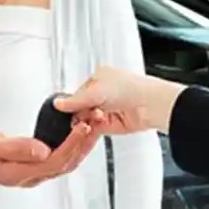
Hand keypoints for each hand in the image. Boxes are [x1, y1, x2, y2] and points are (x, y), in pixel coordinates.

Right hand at [0, 122, 99, 187]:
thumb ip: (14, 148)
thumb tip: (42, 150)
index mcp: (19, 173)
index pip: (54, 161)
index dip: (71, 145)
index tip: (82, 126)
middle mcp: (30, 177)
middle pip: (65, 163)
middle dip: (83, 144)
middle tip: (95, 121)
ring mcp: (32, 173)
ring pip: (65, 162)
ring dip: (81, 145)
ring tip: (93, 125)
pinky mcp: (33, 166)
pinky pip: (58, 157)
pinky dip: (71, 145)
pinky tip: (76, 132)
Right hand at [53, 66, 184, 135]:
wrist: (150, 105)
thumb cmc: (131, 89)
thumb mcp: (96, 92)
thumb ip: (75, 101)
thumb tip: (58, 104)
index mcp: (99, 77)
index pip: (77, 92)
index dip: (72, 103)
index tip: (66, 111)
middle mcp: (104, 92)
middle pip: (81, 107)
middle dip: (78, 114)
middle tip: (76, 119)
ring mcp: (107, 109)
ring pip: (87, 119)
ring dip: (85, 122)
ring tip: (86, 123)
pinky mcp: (111, 124)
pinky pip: (94, 129)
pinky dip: (90, 131)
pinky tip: (87, 130)